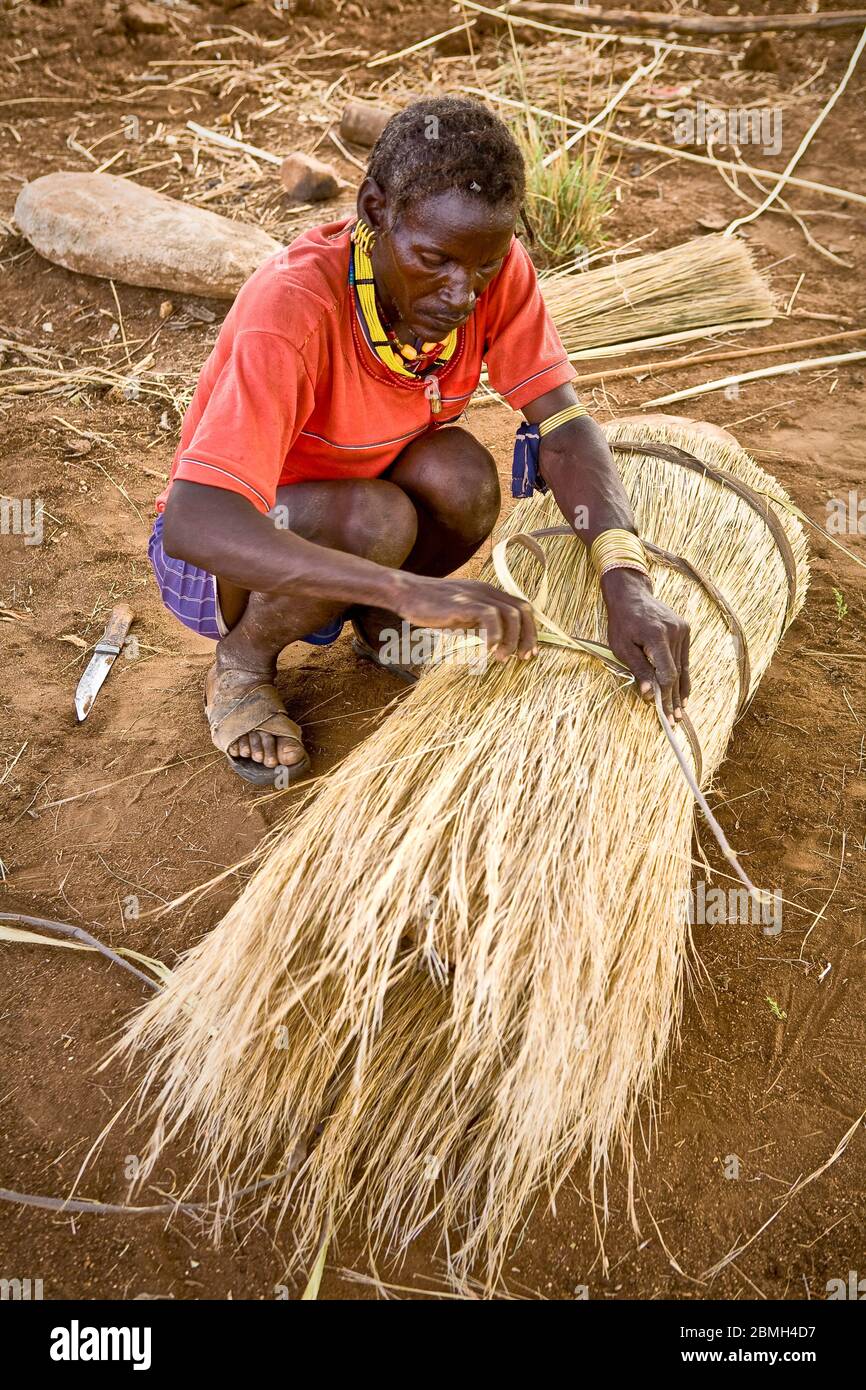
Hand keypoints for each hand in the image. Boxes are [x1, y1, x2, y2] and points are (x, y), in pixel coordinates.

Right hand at [395, 574, 537, 662]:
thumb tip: (497, 642)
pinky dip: (494, 636)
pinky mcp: (465, 603)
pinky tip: (486, 651)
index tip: (527, 652)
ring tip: (502, 658)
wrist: (407, 593)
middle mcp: (487, 591)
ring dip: (512, 639)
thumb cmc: (432, 607)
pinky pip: (491, 617)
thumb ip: (480, 623)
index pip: (521, 608)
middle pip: (523, 610)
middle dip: (528, 636)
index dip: (530, 630)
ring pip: (511, 614)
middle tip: (523, 657)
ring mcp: (477, 596)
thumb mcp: (463, 615)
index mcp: (489, 593)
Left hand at [601, 568, 690, 720]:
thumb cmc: (621, 622)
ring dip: (680, 691)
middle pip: (676, 674)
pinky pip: (684, 658)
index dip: (666, 696)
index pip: (666, 674)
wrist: (631, 594)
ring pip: (682, 667)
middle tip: (674, 722)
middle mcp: (674, 632)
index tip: (665, 715)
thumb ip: (638, 670)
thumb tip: (650, 695)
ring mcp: (682, 630)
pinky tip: (683, 694)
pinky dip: (682, 676)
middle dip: (674, 700)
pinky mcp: (684, 629)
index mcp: (656, 635)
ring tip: (681, 712)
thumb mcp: (622, 647)